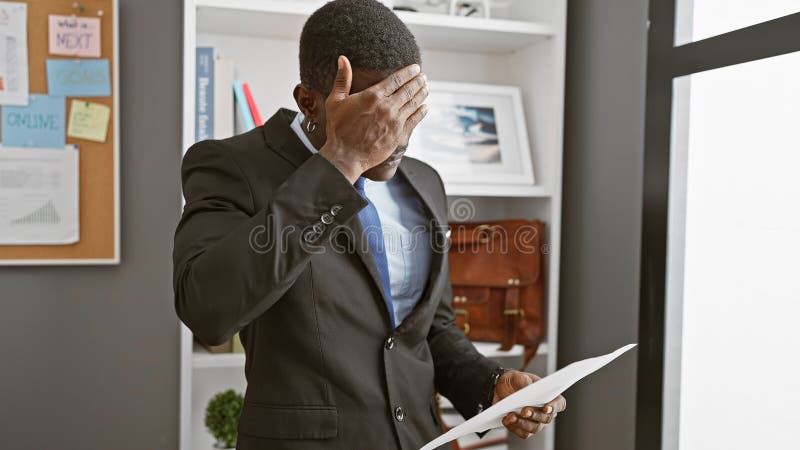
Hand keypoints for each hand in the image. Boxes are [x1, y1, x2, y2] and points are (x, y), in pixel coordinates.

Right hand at [318, 55, 428, 182]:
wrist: (345, 156)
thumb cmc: (337, 129)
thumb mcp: (335, 101)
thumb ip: (342, 79)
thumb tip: (342, 58)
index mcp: (372, 96)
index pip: (396, 79)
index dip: (408, 72)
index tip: (415, 68)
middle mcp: (387, 107)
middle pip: (408, 90)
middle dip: (417, 82)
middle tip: (423, 77)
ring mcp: (395, 122)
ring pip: (413, 104)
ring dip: (421, 94)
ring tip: (426, 88)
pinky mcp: (399, 135)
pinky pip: (414, 120)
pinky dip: (421, 112)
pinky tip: (425, 107)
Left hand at [494, 370, 566, 439]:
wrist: (500, 389)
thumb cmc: (515, 382)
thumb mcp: (518, 377)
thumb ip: (524, 381)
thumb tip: (528, 387)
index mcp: (549, 396)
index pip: (559, 404)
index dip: (554, 407)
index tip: (546, 407)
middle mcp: (545, 412)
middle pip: (546, 418)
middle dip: (535, 415)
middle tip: (524, 411)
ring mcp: (536, 422)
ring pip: (534, 428)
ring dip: (522, 423)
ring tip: (511, 416)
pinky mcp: (525, 429)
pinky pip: (523, 433)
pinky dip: (514, 428)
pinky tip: (507, 420)